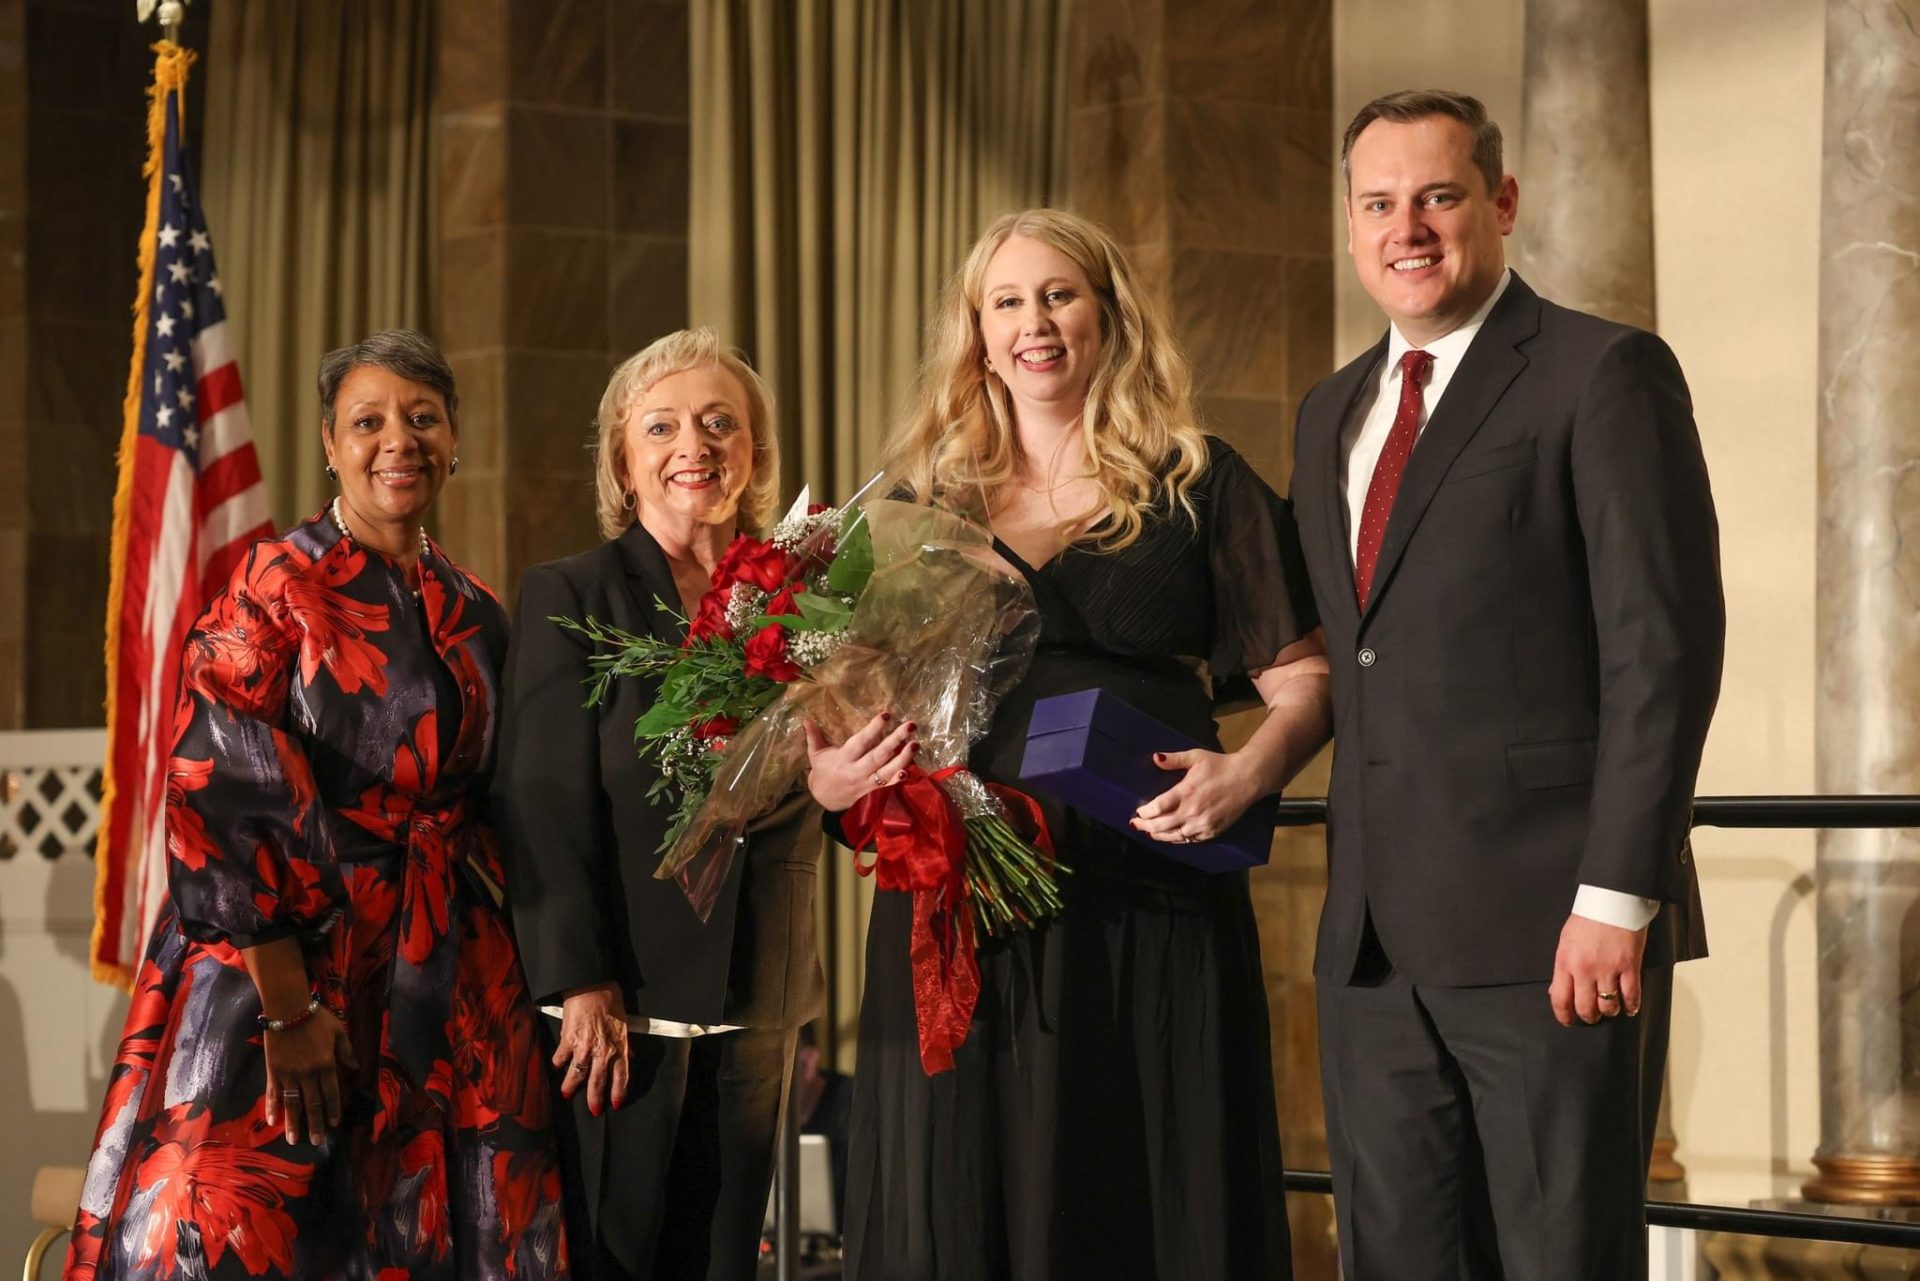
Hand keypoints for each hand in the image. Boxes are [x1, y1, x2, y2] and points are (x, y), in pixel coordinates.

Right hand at [263, 1006, 356, 1145]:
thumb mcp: (338, 1032)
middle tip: (317, 1141)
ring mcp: (289, 1074)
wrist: (288, 1009)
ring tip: (294, 1140)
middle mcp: (308, 1073)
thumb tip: (355, 1069)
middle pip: (312, 1103)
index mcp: (326, 1064)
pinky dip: (273, 1108)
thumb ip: (346, 1052)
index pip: (331, 1093)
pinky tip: (273, 1121)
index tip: (335, 1124)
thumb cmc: (316, 1018)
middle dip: (315, 1124)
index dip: (333, 1109)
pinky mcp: (273, 1071)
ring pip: (292, 1103)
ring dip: (294, 1123)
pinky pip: (273, 1093)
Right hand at [554, 983, 630, 1115]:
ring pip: (577, 1073)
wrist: (591, 984)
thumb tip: (630, 1056)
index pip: (622, 1075)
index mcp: (618, 1045)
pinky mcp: (568, 1038)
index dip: (618, 1091)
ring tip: (566, 1094)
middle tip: (594, 1111)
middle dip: (595, 1098)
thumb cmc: (610, 999)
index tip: (616, 1104)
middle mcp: (602, 1049)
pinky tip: (557, 1065)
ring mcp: (584, 1045)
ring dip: (571, 1086)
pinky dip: (558, 1062)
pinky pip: (561, 1057)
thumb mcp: (624, 1022)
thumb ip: (625, 1043)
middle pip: (599, 1080)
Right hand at [804, 712, 916, 811]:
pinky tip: (912, 769)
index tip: (886, 715)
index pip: (861, 742)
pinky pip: (888, 786)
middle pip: (878, 755)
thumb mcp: (815, 753)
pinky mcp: (873, 792)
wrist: (825, 799)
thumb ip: (814, 736)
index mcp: (843, 758)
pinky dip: (899, 779)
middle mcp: (856, 771)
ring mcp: (866, 783)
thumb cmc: (823, 771)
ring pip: (887, 771)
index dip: (873, 729)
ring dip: (904, 758)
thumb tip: (805, 719)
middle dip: (895, 740)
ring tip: (916, 744)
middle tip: (911, 726)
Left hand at [1131, 747, 1260, 844]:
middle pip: (1161, 825)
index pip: (1157, 808)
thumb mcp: (1196, 757)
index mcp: (1186, 792)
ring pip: (1173, 836)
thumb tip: (1155, 758)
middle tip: (1135, 824)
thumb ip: (1174, 759)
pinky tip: (1169, 836)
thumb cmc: (1221, 766)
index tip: (1139, 812)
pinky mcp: (1211, 831)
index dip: (1144, 813)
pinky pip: (1189, 840)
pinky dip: (1176, 839)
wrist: (1247, 779)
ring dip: (1158, 836)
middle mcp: (1192, 811)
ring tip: (1148, 832)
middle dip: (1144, 826)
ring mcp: (1202, 824)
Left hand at [1549, 913, 1647, 1025]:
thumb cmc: (1587, 918)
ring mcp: (1608, 969)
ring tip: (1610, 1008)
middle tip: (1592, 1016)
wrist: (1612, 900)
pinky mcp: (1629, 966)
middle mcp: (1585, 969)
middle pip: (1585, 1007)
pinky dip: (1631, 1006)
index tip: (1567, 1021)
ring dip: (1609, 1011)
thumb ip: (1562, 968)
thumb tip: (1556, 991)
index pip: (1560, 998)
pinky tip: (1629, 1008)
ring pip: (1608, 1005)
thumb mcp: (1566, 941)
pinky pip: (1631, 996)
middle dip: (1589, 1017)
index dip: (1564, 1015)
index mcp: (1565, 961)